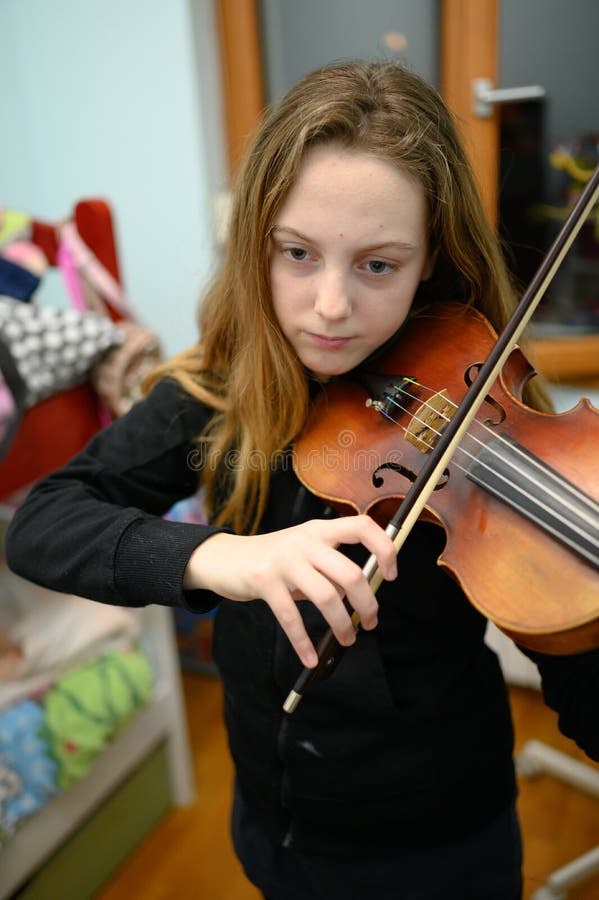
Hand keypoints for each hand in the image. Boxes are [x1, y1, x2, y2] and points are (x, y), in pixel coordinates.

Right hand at [184, 515, 396, 667]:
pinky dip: (304, 643)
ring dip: (342, 625)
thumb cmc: (273, 560)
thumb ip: (330, 569)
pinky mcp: (264, 581)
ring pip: (327, 597)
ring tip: (347, 638)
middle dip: (367, 605)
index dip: (384, 549)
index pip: (362, 526)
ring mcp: (284, 560)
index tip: (391, 575)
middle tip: (370, 622)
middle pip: (350, 573)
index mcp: (320, 530)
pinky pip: (291, 618)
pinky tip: (310, 658)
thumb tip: (361, 598)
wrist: (225, 558)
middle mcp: (305, 540)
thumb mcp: (304, 554)